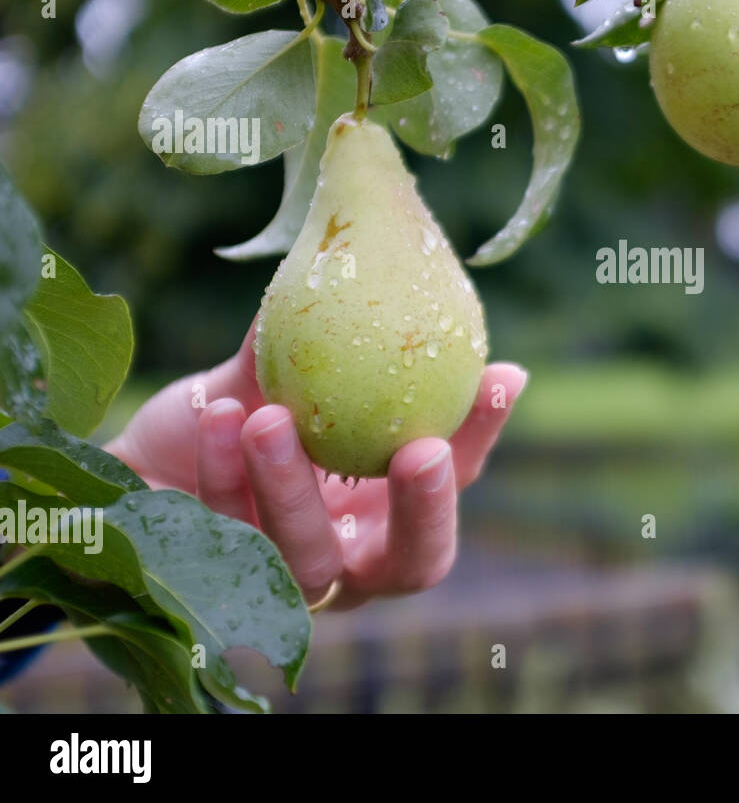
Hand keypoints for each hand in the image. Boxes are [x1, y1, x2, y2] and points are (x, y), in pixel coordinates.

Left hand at [104, 321, 526, 609]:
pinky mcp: (218, 584)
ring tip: (269, 417)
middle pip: (415, 562)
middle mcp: (354, 559)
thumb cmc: (231, 417)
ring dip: (294, 489)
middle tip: (422, 451)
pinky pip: (228, 535)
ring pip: (309, 560)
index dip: (482, 434)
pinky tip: (220, 413)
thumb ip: (323, 343)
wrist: (141, 465)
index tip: (499, 376)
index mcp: (388, 508)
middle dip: (425, 509)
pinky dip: (224, 475)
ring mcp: (287, 583)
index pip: (454, 478)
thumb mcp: (280, 378)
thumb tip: (365, 253)